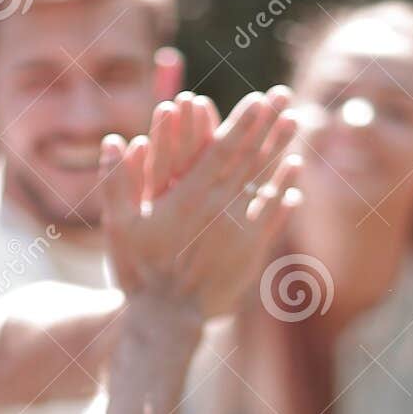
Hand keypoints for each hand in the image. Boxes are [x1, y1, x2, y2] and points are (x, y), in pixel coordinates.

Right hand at [100, 89, 300, 316]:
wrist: (167, 319)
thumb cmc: (138, 271)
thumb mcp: (118, 226)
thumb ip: (116, 182)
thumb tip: (117, 140)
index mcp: (189, 197)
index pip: (221, 150)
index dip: (242, 122)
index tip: (258, 98)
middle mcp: (219, 208)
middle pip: (250, 157)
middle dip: (268, 123)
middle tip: (285, 94)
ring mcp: (239, 230)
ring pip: (266, 181)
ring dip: (282, 148)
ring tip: (296, 121)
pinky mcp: (250, 251)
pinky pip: (272, 214)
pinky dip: (284, 190)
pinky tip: (294, 171)